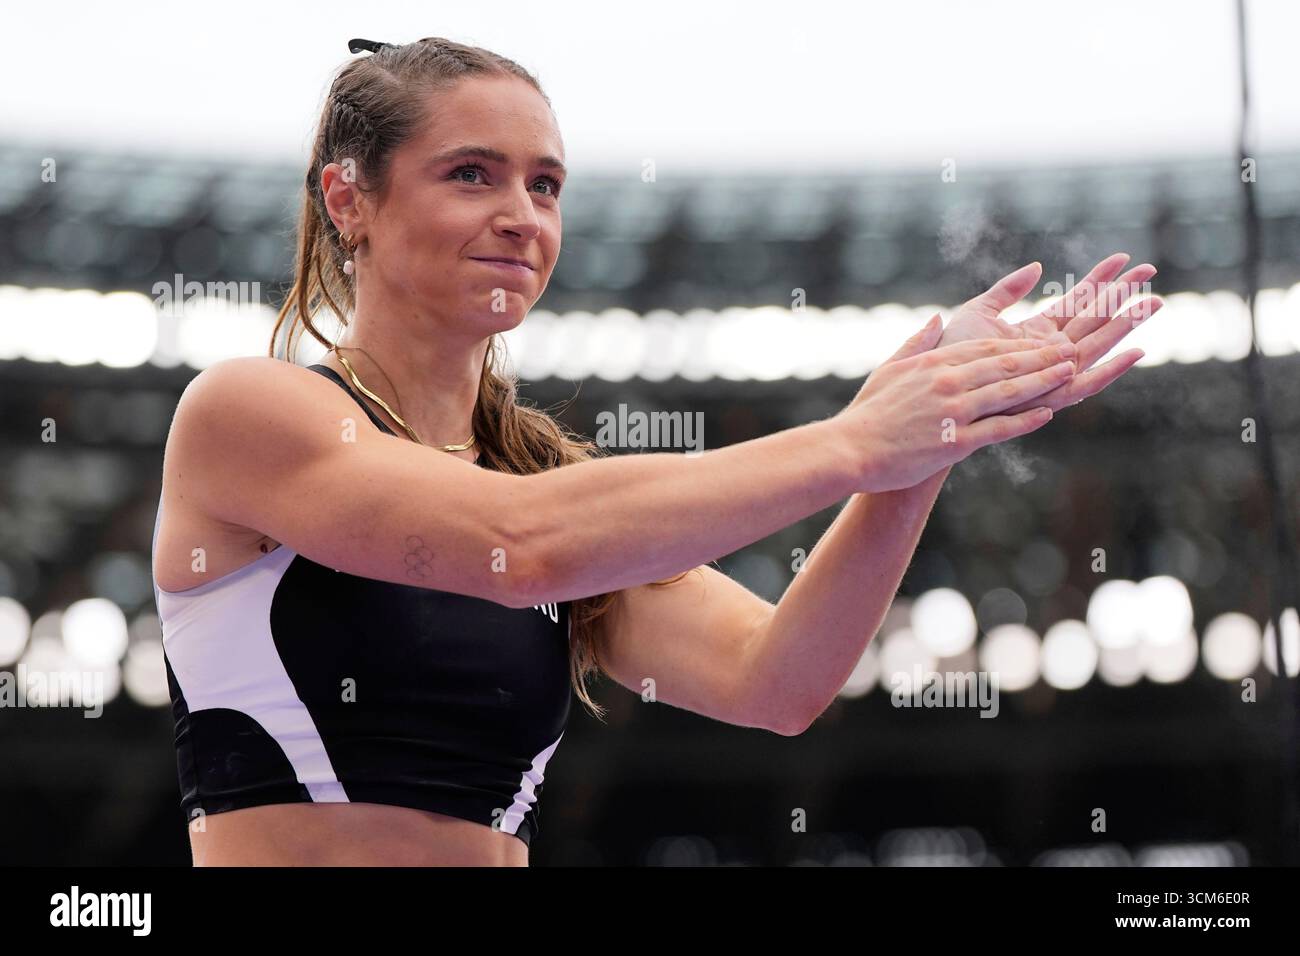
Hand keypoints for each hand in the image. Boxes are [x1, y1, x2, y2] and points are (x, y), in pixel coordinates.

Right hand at [842, 330, 1078, 492]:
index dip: (1020, 344)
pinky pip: (997, 429)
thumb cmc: (867, 412)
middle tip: (1070, 349)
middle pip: (1005, 365)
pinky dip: (1024, 420)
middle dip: (1041, 356)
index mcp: (933, 362)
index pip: (986, 348)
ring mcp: (953, 412)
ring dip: (1042, 381)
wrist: (849, 449)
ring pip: (1008, 392)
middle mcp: (947, 382)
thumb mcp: (889, 368)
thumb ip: (916, 342)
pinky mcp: (954, 442)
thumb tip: (935, 319)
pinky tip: (1047, 413)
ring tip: (1069, 372)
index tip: (1043, 339)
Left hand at [936, 253, 1162, 412]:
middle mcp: (1048, 354)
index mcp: (1034, 333)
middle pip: (1095, 320)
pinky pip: (1086, 385)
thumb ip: (1007, 291)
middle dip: (1123, 296)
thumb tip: (1037, 268)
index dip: (1098, 279)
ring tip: (1155, 301)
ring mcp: (1050, 375)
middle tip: (1151, 269)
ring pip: (1098, 346)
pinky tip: (1136, 353)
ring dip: (1127, 325)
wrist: (934, 396)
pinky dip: (1112, 371)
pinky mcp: (1047, 397)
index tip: (1121, 257)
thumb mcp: (978, 314)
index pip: (1075, 302)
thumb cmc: (948, 357)